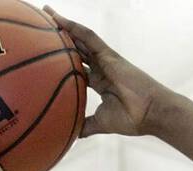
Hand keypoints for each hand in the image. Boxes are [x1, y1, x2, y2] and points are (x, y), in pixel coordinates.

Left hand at [44, 7, 156, 136]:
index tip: (49, 58)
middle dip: (61, 38)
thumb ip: (87, 125)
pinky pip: (88, 37)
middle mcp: (101, 68)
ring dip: (63, 25)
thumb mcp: (102, 123)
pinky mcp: (109, 54)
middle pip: (77, 49)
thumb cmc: (131, 119)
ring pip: (80, 38)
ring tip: (46, 13)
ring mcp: (104, 59)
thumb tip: (72, 135)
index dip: (64, 61)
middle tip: (42, 28)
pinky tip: (58, 19)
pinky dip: (73, 27)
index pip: (78, 67)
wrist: (150, 113)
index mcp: (100, 82)